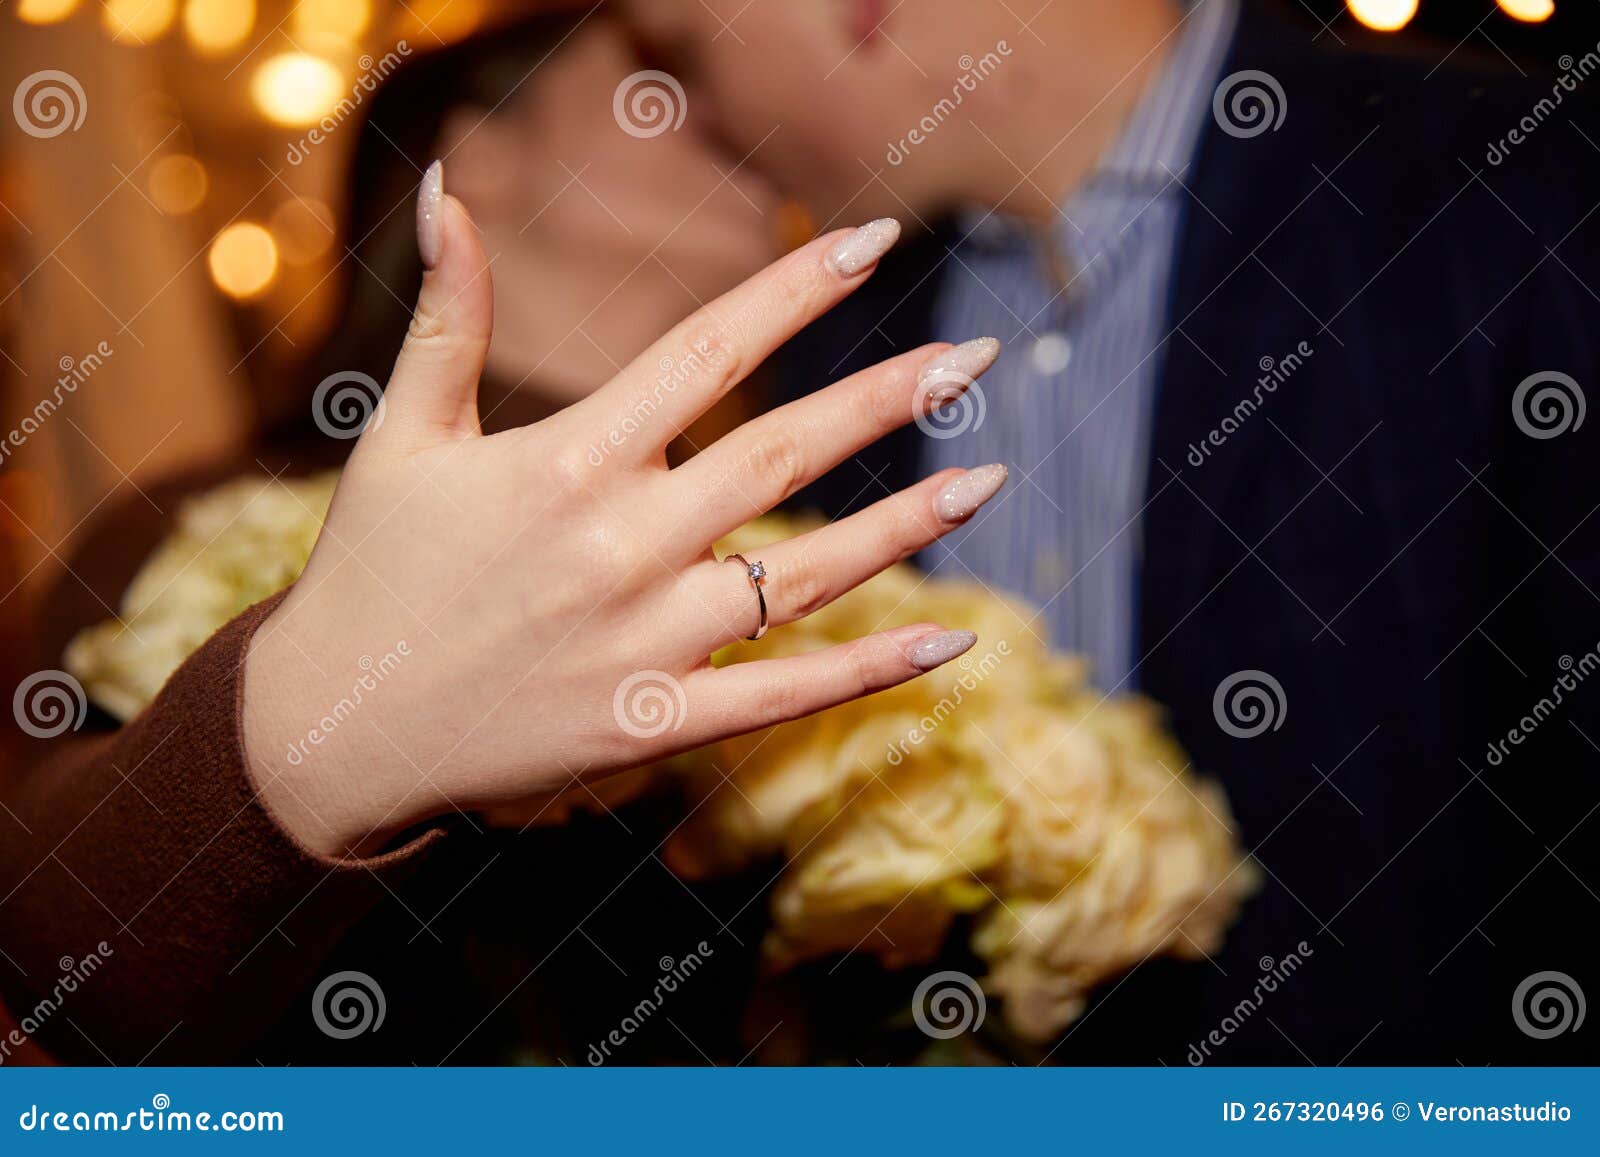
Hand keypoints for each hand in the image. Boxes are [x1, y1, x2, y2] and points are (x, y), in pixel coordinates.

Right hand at [243, 162, 1006, 857]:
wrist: (335, 730)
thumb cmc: (372, 569)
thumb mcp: (401, 434)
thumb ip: (446, 316)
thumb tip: (448, 189)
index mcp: (566, 461)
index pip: (705, 353)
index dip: (796, 292)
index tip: (874, 244)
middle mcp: (618, 545)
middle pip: (782, 454)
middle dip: (888, 398)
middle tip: (981, 356)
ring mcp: (642, 640)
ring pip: (803, 574)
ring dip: (905, 526)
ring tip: (990, 478)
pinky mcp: (651, 723)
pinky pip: (783, 695)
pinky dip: (871, 672)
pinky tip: (951, 642)